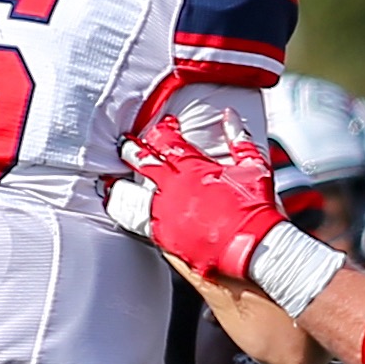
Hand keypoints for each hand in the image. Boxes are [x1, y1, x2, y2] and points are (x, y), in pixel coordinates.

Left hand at [111, 110, 284, 280]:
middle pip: (143, 163)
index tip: (163, 128)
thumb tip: (229, 116)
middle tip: (125, 146)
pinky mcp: (164, 238)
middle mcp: (173, 189)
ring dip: (119, 187)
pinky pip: (137, 225)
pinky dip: (129, 216)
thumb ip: (239, 140)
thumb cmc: (254, 208)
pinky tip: (123, 214)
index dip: (162, 132)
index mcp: (193, 168)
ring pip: (130, 196)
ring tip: (110, 183)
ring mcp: (165, 214)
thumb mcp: (252, 167)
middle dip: (132, 151)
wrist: (252, 247)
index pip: (168, 142)